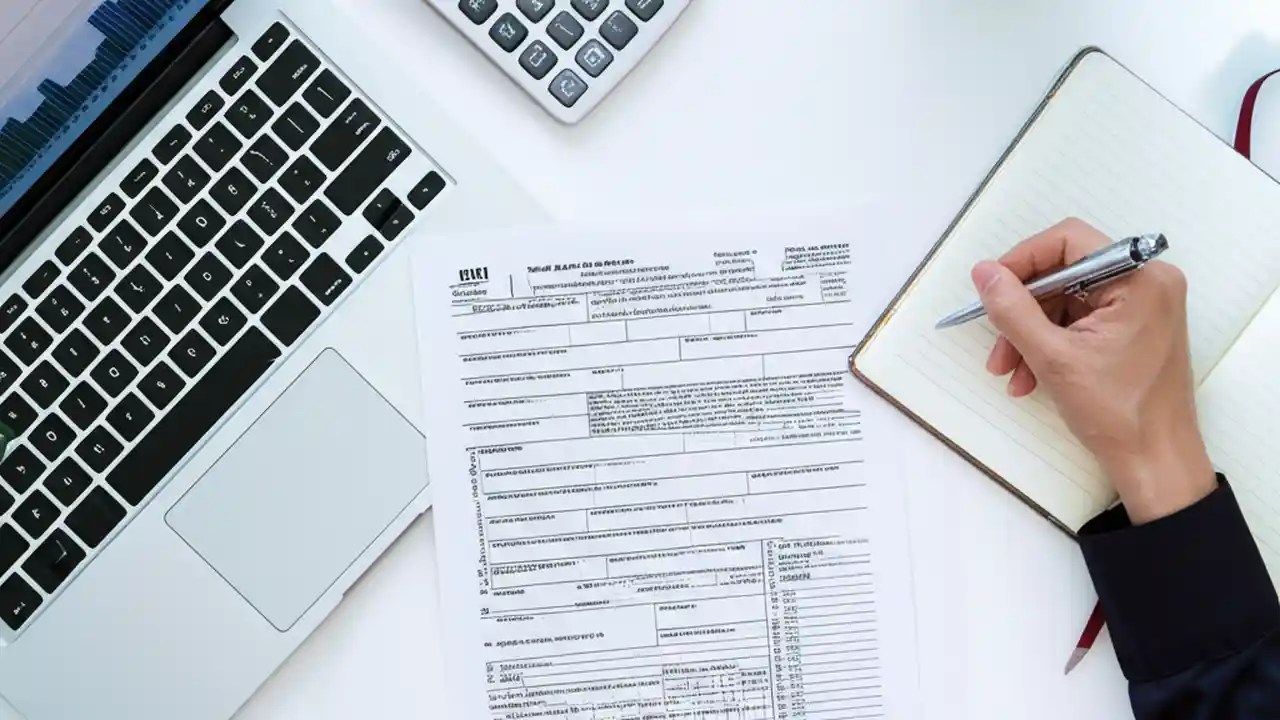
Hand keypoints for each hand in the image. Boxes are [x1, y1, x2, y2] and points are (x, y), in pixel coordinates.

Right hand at [972, 218, 1215, 523]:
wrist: (1157, 463)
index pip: (1069, 241)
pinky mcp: (1136, 329)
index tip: (990, 288)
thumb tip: (983, 272)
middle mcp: (1149, 283)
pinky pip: (1081, 322)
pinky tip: (1030, 378)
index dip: (1023, 260)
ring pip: (1067, 302)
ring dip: (1031, 334)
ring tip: (1009, 372)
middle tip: (997, 344)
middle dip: (1024, 310)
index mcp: (1141, 279)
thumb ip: (1013, 309)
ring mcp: (1144, 307)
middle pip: (1066, 274)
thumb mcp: (1053, 358)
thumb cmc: (1117, 413)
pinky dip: (1051, 345)